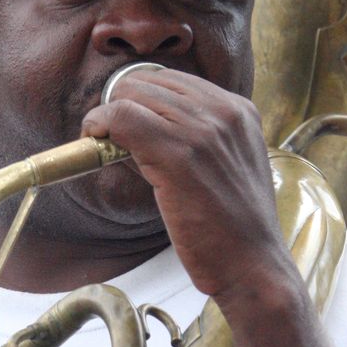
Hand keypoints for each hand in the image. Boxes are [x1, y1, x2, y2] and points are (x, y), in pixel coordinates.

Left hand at [81, 68, 296, 304]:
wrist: (252, 266)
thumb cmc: (232, 229)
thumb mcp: (223, 167)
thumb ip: (190, 141)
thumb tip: (133, 129)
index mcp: (238, 110)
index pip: (172, 80)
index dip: (139, 98)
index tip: (123, 124)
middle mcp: (223, 111)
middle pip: (148, 81)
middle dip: (120, 105)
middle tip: (108, 138)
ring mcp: (202, 130)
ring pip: (132, 94)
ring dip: (107, 116)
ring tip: (101, 144)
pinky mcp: (179, 154)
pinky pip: (122, 117)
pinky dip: (99, 124)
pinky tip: (93, 141)